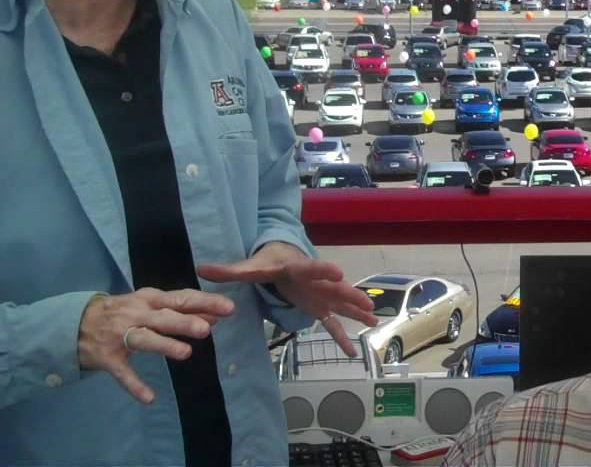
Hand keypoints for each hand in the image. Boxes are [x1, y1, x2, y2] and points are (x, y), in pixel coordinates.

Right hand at [78, 289, 235, 403]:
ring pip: (144, 340)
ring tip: (185, 353)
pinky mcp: (107, 358)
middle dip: (185, 322)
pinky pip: (123, 373)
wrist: (74, 324)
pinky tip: (149, 398)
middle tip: (207, 329)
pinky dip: (135, 385)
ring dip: (164, 346)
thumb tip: (214, 316)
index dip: (205, 302)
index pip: (181, 298)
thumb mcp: (151, 305)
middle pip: (163, 317)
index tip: (228, 308)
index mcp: (150, 300)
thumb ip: (182, 310)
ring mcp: (120, 336)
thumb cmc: (123, 312)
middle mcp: (136, 315)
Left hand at [196, 242, 376, 357]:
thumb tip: (200, 269)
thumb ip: (228, 270)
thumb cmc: (269, 259)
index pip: (310, 268)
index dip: (323, 271)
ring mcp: (320, 294)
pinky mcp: (319, 306)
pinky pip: (333, 323)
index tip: (338, 272)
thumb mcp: (249, 265)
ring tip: (373, 320)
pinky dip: (342, 337)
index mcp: (297, 268)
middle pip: (333, 288)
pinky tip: (353, 352)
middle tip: (367, 302)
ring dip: (356, 312)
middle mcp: (314, 281)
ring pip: (340, 304)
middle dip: (349, 296)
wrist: (286, 254)